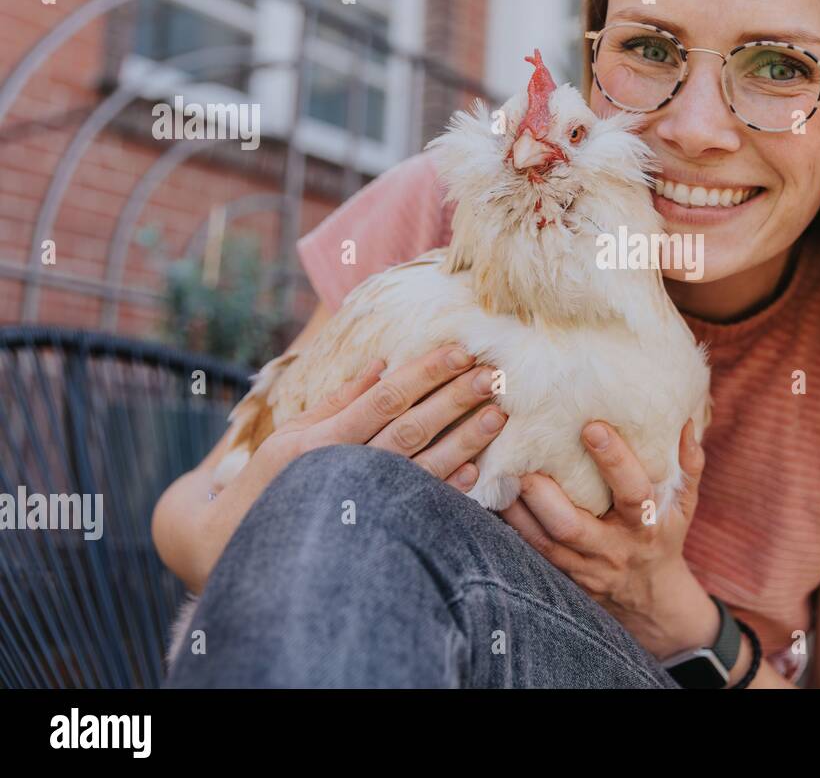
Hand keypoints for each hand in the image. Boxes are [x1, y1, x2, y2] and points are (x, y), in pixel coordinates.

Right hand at [193, 344, 507, 588]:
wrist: (240, 549)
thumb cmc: (269, 482)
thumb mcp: (293, 435)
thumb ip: (338, 401)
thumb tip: (381, 366)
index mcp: (325, 439)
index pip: (386, 397)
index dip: (425, 372)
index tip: (460, 351)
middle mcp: (348, 469)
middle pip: (411, 426)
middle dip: (454, 399)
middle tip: (492, 376)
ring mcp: (364, 503)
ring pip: (424, 466)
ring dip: (465, 440)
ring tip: (497, 416)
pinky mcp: (378, 531)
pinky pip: (420, 507)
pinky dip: (448, 486)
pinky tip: (476, 468)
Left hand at [499, 418, 718, 659]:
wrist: (649, 598)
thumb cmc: (665, 536)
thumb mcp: (685, 504)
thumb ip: (689, 464)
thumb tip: (686, 421)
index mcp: (646, 526)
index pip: (632, 493)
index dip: (614, 461)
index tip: (592, 426)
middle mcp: (612, 548)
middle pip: (572, 527)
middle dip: (545, 495)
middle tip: (526, 462)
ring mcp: (582, 567)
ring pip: (541, 543)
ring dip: (517, 510)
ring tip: (500, 474)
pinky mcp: (560, 576)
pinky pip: (528, 552)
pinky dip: (509, 526)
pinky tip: (493, 498)